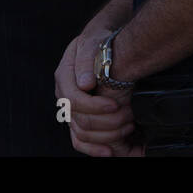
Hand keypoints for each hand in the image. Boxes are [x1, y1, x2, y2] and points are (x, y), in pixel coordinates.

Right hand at [54, 26, 140, 155]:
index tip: (115, 104)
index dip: (95, 106)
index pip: (73, 99)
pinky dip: (94, 148)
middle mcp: (63, 94)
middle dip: (106, 121)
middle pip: (78, 119)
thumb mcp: (94, 41)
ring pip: (80, 133)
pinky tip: (110, 151)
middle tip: (129, 116)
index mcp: (64, 76)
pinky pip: (80, 140)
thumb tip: (85, 84)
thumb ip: (86, 60)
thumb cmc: (99, 41)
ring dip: (106, 134)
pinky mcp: (78, 117)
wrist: (102, 44)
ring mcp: (70, 108)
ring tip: (129, 126)